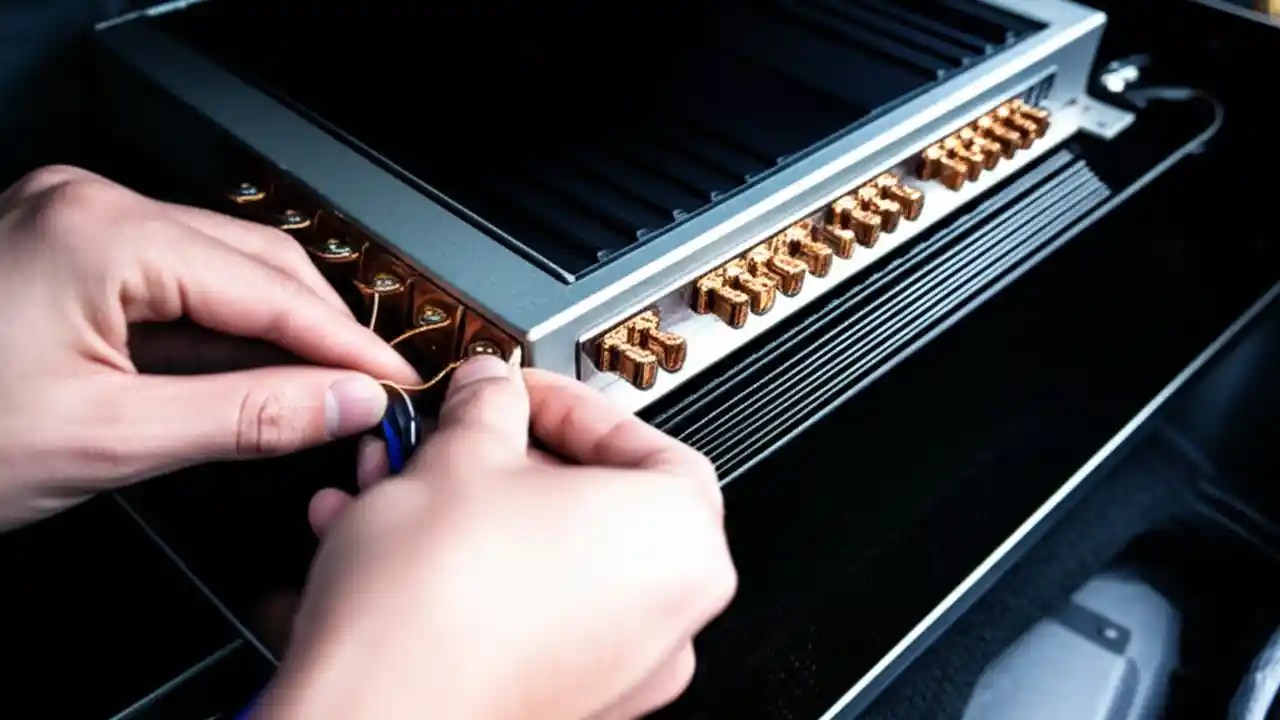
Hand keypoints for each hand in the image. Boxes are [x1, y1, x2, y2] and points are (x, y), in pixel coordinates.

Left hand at [0, 166, 416, 529]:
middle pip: (252, 263)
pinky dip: (215, 335)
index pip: (268, 289)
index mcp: (101, 232)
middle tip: (365, 395)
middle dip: (317, 332)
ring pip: (216, 271)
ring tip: (315, 396)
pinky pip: (169, 285)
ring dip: (270, 335)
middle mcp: (87, 205)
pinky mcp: (61, 253)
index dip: (345, 345)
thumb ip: (247, 416)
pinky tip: (248, 378)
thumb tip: (344, 404)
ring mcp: (71, 223)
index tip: (395, 385)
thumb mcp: (109, 439)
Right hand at [261, 356, 736, 719]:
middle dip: (503, 461)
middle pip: (590, 504)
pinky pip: (520, 611)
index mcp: (680, 546)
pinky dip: (466, 571)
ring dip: (466, 512)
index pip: (645, 442)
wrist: (376, 714)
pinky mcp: (558, 702)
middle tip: (452, 434)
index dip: (568, 404)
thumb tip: (491, 390)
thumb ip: (489, 405)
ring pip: (541, 558)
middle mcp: (665, 618)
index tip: (516, 392)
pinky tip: (392, 543)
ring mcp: (615, 671)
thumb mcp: (462, 456)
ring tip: (396, 484)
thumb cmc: (440, 606)